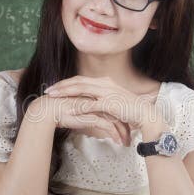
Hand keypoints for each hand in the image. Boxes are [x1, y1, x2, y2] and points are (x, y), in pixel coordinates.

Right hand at [26, 95, 130, 146]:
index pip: (114, 108)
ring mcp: (96, 107)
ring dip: (122, 132)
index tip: (126, 129)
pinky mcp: (92, 114)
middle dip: (125, 126)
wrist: (48, 110)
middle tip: (129, 138)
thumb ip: (88, 113)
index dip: (121, 119)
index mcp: (96, 96)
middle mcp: (98, 99)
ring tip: (126, 143)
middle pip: (118, 113)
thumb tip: (95, 119)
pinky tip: (118, 142)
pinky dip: (115, 134)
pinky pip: (108, 126)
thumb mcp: (79, 111)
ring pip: (116, 120)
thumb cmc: (60, 111)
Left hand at [44, 75, 163, 132]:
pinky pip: (91, 105)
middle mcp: (105, 83)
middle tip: (48, 91)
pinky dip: (79, 108)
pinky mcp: (110, 103)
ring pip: (81, 89)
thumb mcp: (113, 101)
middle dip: (61, 86)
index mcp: (104, 82)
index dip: (66, 83)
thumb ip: (100, 99)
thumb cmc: (129, 110)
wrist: (145, 114)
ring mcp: (107, 92)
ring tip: (53, 97)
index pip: (81, 79)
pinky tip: (68, 111)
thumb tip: (88, 102)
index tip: (54, 87)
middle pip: (78, 81)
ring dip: (66, 93)